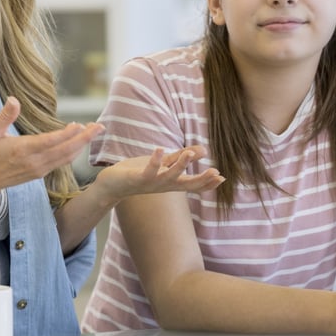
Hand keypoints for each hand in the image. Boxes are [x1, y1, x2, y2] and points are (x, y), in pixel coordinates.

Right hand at [0, 96, 102, 193]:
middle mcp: (35, 161)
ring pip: (66, 158)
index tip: (79, 124)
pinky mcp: (41, 173)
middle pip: (65, 150)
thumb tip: (14, 99)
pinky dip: (73, 152)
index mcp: (23, 150)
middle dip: (84, 139)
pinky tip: (80, 142)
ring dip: (82, 145)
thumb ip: (4, 115)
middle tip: (99, 126)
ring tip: (94, 131)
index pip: (50, 141)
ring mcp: (39, 169)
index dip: (66, 134)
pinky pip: (61, 162)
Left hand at [96, 145, 224, 202]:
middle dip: (201, 180)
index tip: (223, 178)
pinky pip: (148, 170)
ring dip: (180, 166)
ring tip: (189, 154)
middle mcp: (164, 185)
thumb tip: (204, 151)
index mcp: (171, 183)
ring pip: (169, 176)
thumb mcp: (163, 164)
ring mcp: (151, 182)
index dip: (208, 183)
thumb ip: (181, 157)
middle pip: (186, 184)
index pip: (193, 185)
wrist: (113, 184)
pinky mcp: (138, 178)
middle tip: (217, 173)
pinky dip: (155, 161)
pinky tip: (161, 149)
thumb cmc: (139, 173)